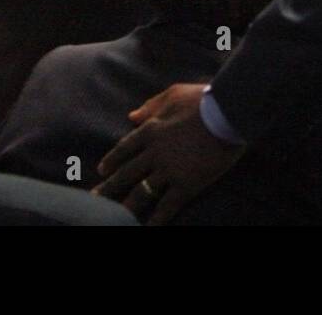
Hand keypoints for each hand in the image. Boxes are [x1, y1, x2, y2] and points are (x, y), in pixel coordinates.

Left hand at [94, 83, 243, 223]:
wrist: (226, 112)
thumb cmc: (202, 99)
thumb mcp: (172, 94)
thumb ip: (150, 105)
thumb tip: (131, 116)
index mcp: (150, 130)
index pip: (124, 148)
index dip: (112, 160)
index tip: (102, 170)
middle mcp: (154, 152)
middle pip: (126, 173)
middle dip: (109, 187)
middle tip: (95, 199)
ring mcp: (168, 170)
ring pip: (142, 192)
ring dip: (127, 206)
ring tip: (115, 217)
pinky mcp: (186, 184)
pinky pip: (167, 206)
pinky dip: (157, 219)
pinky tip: (149, 227)